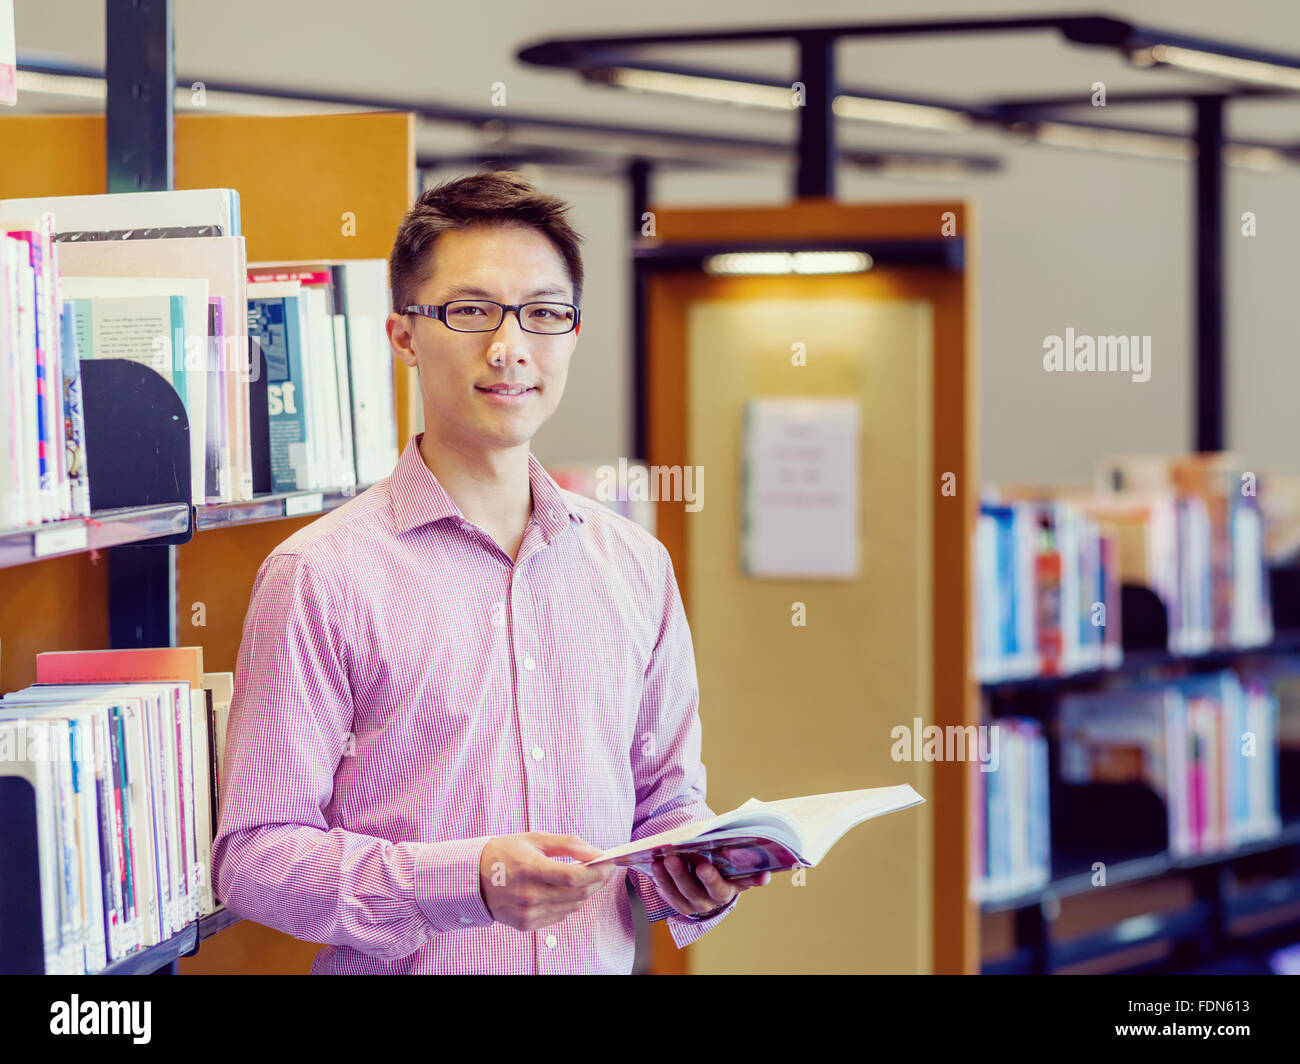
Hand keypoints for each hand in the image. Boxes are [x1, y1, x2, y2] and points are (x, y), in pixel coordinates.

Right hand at [479, 833, 614, 931]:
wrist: (473, 878)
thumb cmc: (505, 853)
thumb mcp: (535, 839)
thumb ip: (567, 844)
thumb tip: (595, 852)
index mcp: (529, 869)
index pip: (574, 876)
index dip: (597, 870)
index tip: (609, 862)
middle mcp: (528, 895)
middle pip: (577, 893)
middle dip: (597, 880)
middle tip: (604, 868)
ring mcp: (527, 913)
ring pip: (572, 906)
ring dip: (586, 892)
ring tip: (587, 877)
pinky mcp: (526, 924)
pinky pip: (560, 916)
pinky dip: (570, 903)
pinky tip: (567, 890)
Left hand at [648, 849, 770, 918]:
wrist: (700, 879)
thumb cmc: (715, 857)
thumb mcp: (726, 849)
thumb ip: (733, 841)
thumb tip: (743, 822)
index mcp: (737, 882)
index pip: (749, 880)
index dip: (755, 878)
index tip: (760, 872)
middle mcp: (720, 897)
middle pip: (715, 890)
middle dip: (709, 878)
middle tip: (702, 866)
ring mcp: (700, 903)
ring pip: (688, 894)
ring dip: (677, 877)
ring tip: (667, 859)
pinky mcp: (682, 905)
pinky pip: (671, 895)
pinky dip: (662, 881)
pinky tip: (656, 865)